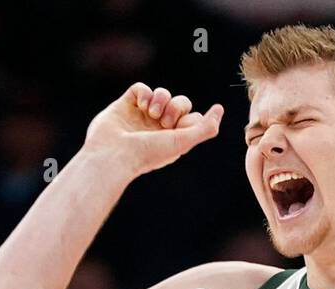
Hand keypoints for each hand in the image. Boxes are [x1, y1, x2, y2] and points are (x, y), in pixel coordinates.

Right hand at [84, 82, 223, 177]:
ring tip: (152, 113)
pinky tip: (141, 106)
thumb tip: (220, 108)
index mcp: (173, 138)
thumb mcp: (183, 142)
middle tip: (165, 122)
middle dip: (175, 107)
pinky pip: (141, 88)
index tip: (181, 127)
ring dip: (161, 99)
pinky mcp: (125, 105)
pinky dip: (144, 94)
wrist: (114, 154)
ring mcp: (141, 115)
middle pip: (179, 102)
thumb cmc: (149, 153)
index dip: (189, 117)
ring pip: (161, 93)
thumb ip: (205, 128)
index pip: (191, 117)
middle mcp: (158, 127)